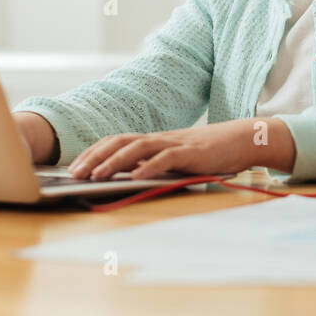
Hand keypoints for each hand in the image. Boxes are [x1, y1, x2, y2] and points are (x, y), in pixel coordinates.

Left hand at [68, 118, 295, 179]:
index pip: (116, 141)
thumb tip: (129, 177)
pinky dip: (148, 167)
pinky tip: (134, 177)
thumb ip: (155, 165)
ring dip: (113, 161)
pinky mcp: (191, 153)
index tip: (74, 166)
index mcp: (155, 140)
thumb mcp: (177, 159)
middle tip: (74, 173)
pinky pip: (165, 158)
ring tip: (96, 176)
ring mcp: (175, 143)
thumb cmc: (209, 153)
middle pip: (119, 141)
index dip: (93, 152)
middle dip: (94, 156)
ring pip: (137, 148)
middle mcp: (160, 138)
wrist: (242, 140)